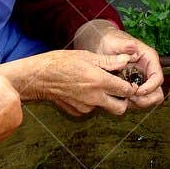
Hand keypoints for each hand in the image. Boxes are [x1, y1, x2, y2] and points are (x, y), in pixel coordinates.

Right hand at [18, 49, 138, 116]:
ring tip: (95, 85)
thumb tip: (127, 59)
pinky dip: (91, 102)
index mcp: (99, 82)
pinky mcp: (77, 112)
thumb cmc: (61, 62)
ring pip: (104, 108)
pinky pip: (91, 109)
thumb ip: (109, 61)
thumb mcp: (86, 56)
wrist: (38, 78)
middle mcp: (94, 98)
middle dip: (123, 100)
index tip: (128, 82)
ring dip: (105, 99)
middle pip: (120, 108)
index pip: (126, 90)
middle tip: (118, 90)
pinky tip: (82, 90)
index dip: (130, 86)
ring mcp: (86, 107)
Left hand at [71, 20, 163, 108]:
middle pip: (157, 92)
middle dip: (146, 99)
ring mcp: (142, 81)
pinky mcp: (134, 87)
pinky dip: (130, 103)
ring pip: (148, 99)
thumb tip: (133, 46)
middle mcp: (148, 71)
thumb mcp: (115, 42)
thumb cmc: (110, 41)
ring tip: (123, 98)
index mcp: (149, 59)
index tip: (137, 91)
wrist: (102, 46)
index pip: (157, 78)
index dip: (150, 88)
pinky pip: (137, 100)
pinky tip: (118, 98)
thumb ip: (124, 45)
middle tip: (130, 99)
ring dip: (138, 103)